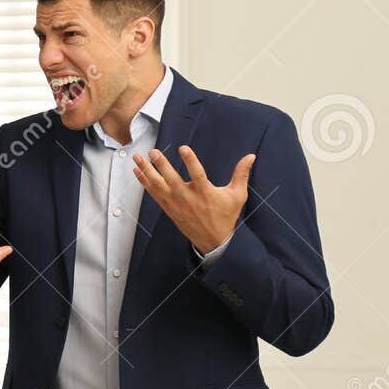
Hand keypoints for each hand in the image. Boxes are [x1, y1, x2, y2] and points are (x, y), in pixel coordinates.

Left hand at [133, 146, 252, 254]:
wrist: (214, 240)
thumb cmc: (226, 215)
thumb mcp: (237, 195)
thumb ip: (241, 174)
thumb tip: (251, 155)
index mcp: (206, 193)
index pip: (197, 174)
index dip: (190, 161)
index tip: (183, 148)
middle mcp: (188, 198)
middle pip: (172, 180)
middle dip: (161, 165)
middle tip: (153, 151)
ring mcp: (176, 204)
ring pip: (158, 186)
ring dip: (147, 171)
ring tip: (137, 158)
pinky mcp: (168, 208)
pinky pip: (154, 194)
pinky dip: (145, 182)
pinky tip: (137, 171)